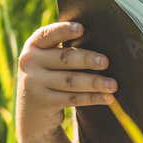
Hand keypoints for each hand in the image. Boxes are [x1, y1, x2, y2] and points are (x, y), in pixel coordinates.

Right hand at [16, 21, 116, 142]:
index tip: (81, 28)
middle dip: (87, 59)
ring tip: (113, 84)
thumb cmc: (49, 78)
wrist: (30, 114)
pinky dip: (92, 97)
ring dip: (94, 82)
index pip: (48, 34)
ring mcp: (34, 83)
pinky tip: (107, 97)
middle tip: (106, 62)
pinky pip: (72, 98)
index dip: (64, 30)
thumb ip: (63, 51)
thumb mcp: (47, 61)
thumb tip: (102, 46)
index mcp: (33, 46)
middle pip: (64, 58)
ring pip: (70, 81)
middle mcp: (29, 62)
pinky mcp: (43, 103)